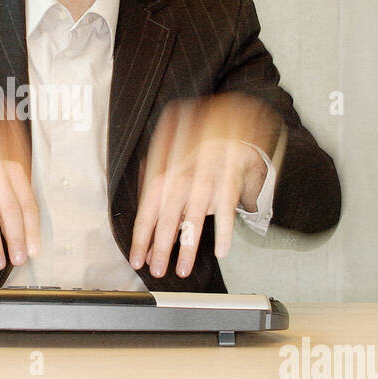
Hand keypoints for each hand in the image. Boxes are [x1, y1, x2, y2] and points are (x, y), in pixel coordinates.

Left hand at [130, 93, 280, 278]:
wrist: (240, 109)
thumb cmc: (206, 132)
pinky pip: (228, 205)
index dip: (142, 231)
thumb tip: (145, 202)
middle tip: (155, 268)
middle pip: (168, 209)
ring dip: (188, 243)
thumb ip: (158, 171)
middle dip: (160, 243)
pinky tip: (220, 250)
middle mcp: (185, 165)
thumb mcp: (174, 142)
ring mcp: (210, 168)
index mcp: (168, 160)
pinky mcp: (234, 171)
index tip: (137, 256)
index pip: (149, 202)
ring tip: (181, 268)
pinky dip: (225, 229)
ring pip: (195, 210)